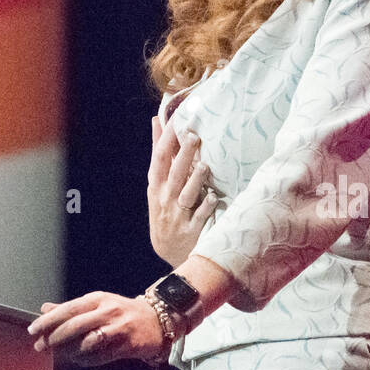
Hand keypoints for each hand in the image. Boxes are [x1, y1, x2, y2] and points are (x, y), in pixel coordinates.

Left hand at [27, 291, 165, 365]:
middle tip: (40, 346)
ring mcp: (118, 328)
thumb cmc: (121, 312)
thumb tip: (45, 308)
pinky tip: (77, 359)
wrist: (156, 320)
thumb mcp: (96, 303)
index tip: (33, 329)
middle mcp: (107, 311)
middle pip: (75, 325)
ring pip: (87, 341)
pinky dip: (85, 359)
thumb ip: (70, 308)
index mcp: (97, 298)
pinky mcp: (126, 345)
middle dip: (54, 337)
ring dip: (69, 350)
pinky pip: (100, 356)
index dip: (49, 320)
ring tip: (58, 354)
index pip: (68, 308)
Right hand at [148, 116, 219, 266]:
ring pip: (186, 194)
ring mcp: (178, 215)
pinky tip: (213, 196)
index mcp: (156, 184)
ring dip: (195, 180)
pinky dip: (206, 206)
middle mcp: (165, 198)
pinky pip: (200, 217)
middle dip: (183, 155)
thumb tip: (157, 120)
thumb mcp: (156, 182)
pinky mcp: (191, 230)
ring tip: (204, 165)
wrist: (167, 250)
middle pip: (174, 173)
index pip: (159, 158)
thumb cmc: (164, 208)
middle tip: (194, 135)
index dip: (166, 139)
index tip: (177, 119)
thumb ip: (160, 152)